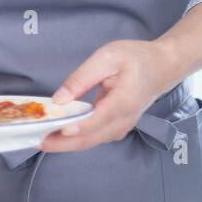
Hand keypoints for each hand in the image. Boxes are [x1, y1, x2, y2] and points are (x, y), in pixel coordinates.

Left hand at [40, 39, 180, 153]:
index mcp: (124, 101)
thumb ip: (81, 78)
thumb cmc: (137, 58)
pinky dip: (76, 138)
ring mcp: (122, 126)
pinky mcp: (117, 126)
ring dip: (67, 143)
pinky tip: (58, 133)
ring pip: (92, 141)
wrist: (164, 66)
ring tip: (41, 138)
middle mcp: (124, 119)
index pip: (96, 120)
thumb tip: (59, 99)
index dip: (75, 128)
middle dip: (63, 143)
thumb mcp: (106, 57)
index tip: (54, 131)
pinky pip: (94, 137)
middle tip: (37, 141)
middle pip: (91, 139)